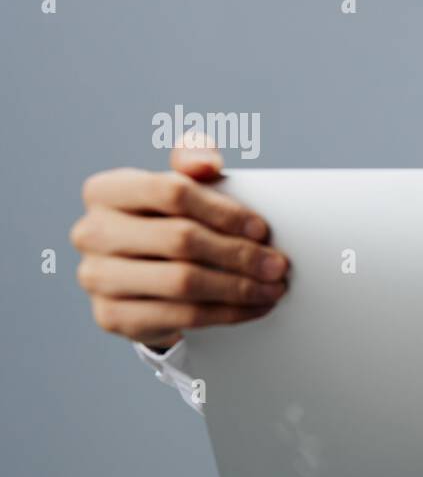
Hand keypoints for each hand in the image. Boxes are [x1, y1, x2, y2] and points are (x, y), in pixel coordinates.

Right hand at [70, 134, 289, 348]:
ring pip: (183, 282)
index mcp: (105, 190)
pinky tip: (253, 307)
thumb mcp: (184, 186)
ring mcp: (96, 277)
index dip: (224, 211)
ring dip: (239, 287)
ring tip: (273, 287)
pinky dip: (227, 313)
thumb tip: (205, 162)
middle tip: (278, 265)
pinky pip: (182, 316)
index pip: (172, 191)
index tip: (262, 228)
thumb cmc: (171, 221)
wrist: (145, 280)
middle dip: (240, 254)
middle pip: (181, 239)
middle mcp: (91, 232)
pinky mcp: (111, 316)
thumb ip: (195, 160)